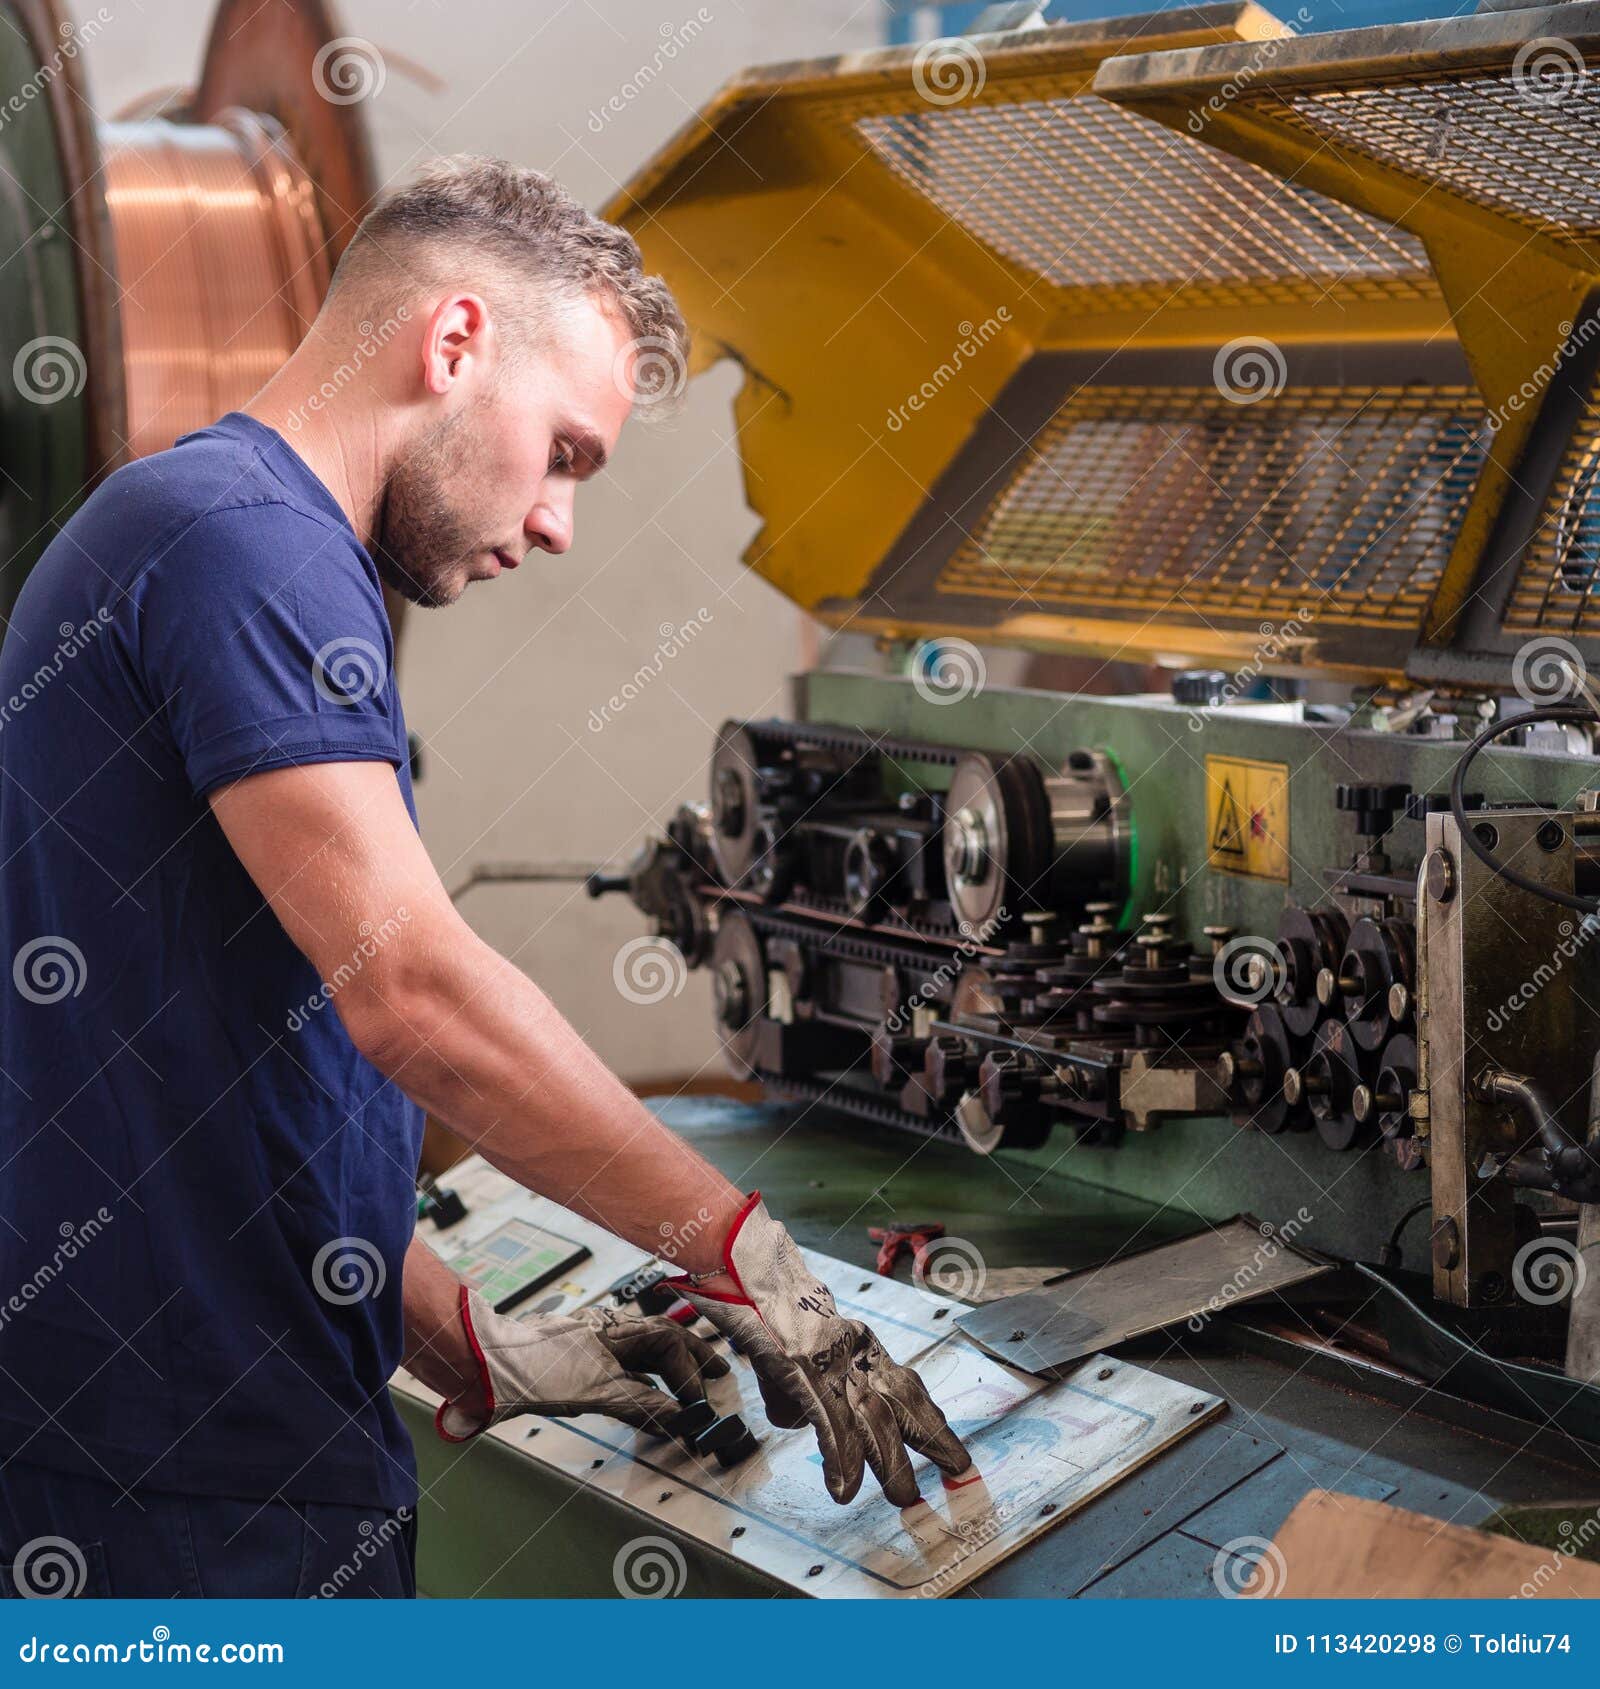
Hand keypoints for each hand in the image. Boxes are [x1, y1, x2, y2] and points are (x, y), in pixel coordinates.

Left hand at [434, 1286, 728, 1440]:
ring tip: (695, 1380)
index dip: (686, 1376)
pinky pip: (626, 1359)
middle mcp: (607, 1332)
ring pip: (644, 1346)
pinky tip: (651, 1390)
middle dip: (692, 1356)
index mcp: (615, 1332)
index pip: (666, 1347)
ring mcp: (592, 1342)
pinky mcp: (579, 1356)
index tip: (696, 1405)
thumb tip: (677, 1418)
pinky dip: (647, 1373)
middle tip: (721, 1373)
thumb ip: (639, 1404)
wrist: (483, 1363)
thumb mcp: (592, 1392)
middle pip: (662, 1337)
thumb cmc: (530, 1372)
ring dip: (672, 1362)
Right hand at [665, 1196, 972, 1505]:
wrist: (750, 1274)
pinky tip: (845, 1487)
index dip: (931, 1421)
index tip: (952, 1453)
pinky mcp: (802, 1369)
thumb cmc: (775, 1317)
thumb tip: (803, 1423)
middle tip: (955, 1474)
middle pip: (900, 1403)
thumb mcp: (803, 1355)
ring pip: (871, 1415)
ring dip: (889, 1460)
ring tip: (903, 1497)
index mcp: (861, 1347)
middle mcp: (854, 1353)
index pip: (907, 1387)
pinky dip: (839, 1458)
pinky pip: (827, 1420)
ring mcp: (830, 1361)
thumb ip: (810, 1392)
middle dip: (930, 1441)